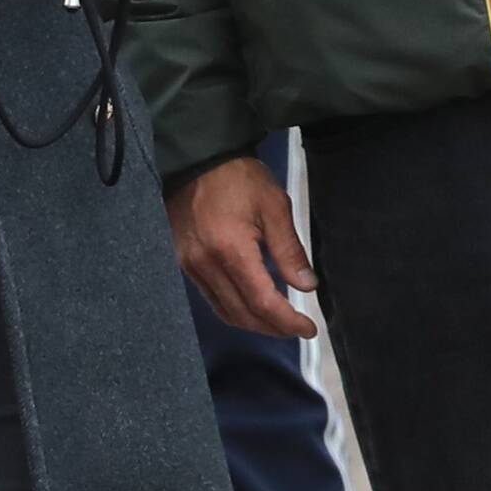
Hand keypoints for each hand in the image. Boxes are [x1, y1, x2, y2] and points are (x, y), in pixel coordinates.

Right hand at [172, 155, 318, 339]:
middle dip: (272, 328)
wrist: (197, 160)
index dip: (286, 321)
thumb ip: (289, 250)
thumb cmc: (240, 179)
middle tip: (298, 329)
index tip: (309, 328)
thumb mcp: (274, 206)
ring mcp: (188, 267)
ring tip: (280, 324)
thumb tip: (306, 287)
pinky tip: (253, 307)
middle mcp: (204, 265)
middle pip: (240, 313)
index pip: (261, 301)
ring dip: (253, 324)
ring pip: (223, 310)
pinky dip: (234, 309)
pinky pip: (210, 297)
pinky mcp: (181, 263)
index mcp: (230, 251)